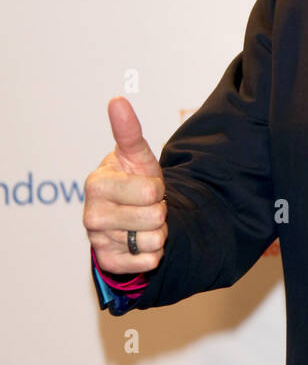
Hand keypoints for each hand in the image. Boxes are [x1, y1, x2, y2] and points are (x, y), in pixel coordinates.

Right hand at [83, 97, 166, 274]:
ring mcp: (98, 241)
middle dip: (158, 210)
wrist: (126, 215)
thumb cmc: (131, 180)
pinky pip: (149, 262)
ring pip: (154, 241)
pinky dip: (152, 253)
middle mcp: (92, 215)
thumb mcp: (134, 155)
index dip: (157, 188)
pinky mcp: (109, 263)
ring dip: (157, 232)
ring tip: (142, 222)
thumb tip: (117, 100)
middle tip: (145, 206)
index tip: (146, 185)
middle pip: (155, 217)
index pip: (151, 190)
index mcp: (97, 184)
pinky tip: (139, 242)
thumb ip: (128, 131)